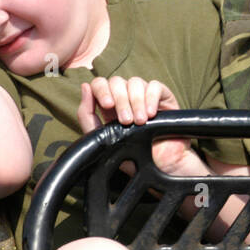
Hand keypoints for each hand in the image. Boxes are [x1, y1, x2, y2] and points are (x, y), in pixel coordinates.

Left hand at [78, 76, 204, 175]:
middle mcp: (126, 97)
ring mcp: (145, 95)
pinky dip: (151, 98)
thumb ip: (87, 115)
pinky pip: (154, 86)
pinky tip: (152, 114)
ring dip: (136, 102)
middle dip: (120, 100)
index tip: (108, 105)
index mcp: (109, 105)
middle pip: (117, 81)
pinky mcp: (164, 97)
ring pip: (135, 82)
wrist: (161, 167)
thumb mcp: (102, 139)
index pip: (100, 84)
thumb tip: (85, 87)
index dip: (102, 90)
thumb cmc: (132, 157)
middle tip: (126, 121)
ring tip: (140, 122)